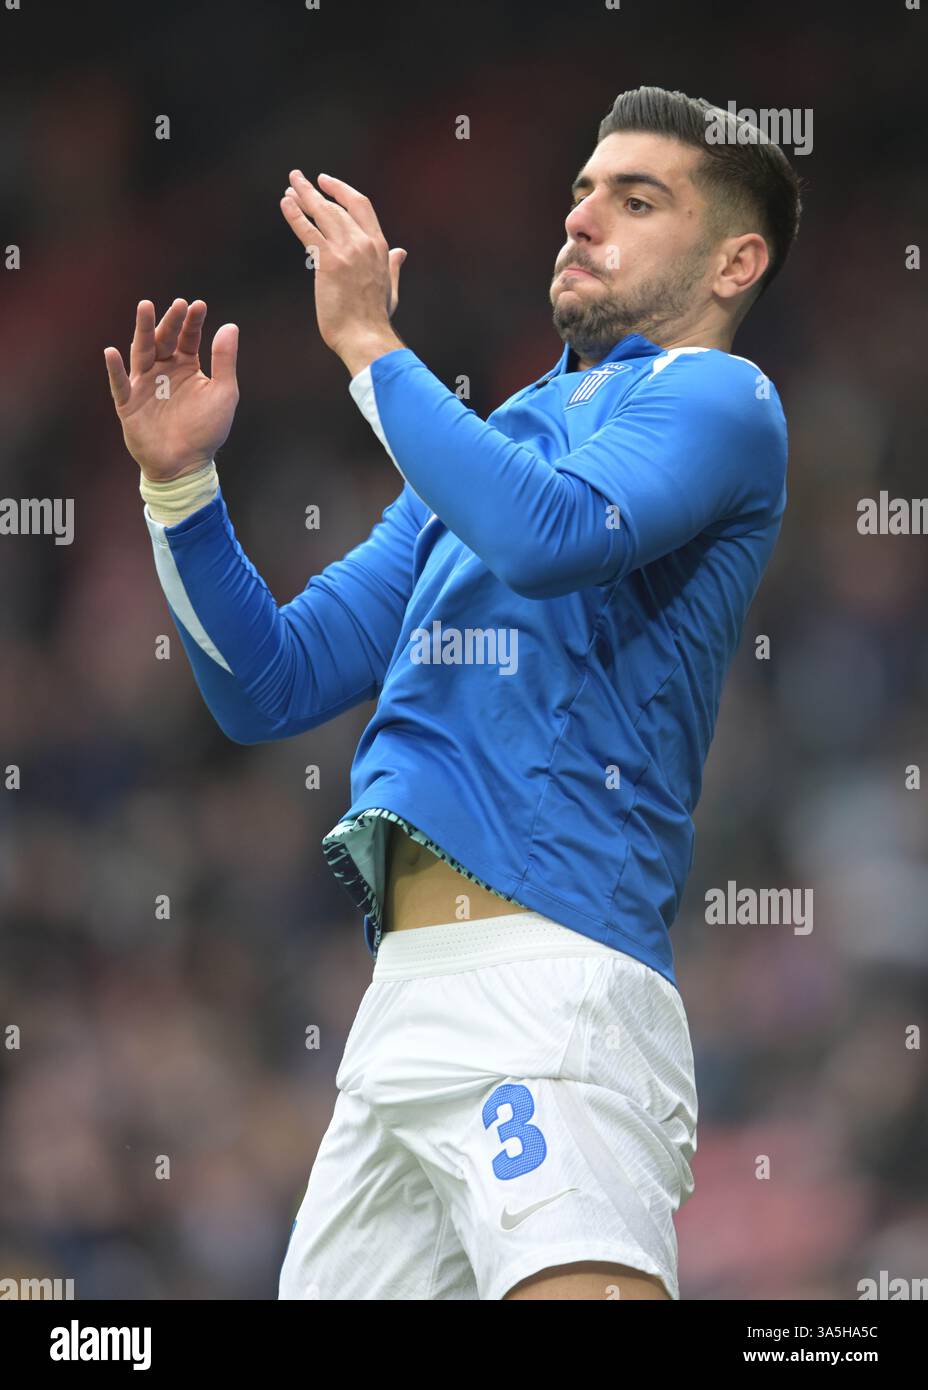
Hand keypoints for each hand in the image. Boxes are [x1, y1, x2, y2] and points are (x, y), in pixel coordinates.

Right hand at [104, 299, 239, 480]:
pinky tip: (112, 352)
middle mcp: (163, 371)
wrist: (187, 465)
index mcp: (186, 367)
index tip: (198, 305)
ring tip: (145, 307)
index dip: (192, 322)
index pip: (187, 338)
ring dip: (143, 331)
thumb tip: (231, 326)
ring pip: (142, 352)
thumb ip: (225, 361)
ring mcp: (144, 385)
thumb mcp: (223, 394)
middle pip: (164, 340)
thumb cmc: (206, 431)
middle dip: (170, 321)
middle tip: (177, 304)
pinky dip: (115, 369)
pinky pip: (119, 384)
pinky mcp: (128, 403)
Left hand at [279, 170, 405, 369]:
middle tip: (299, 179)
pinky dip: (294, 214)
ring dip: (304, 196)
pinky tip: (285, 203)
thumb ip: (392, 266)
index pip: (361, 206)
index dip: (342, 191)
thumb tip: (401, 252)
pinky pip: (308, 231)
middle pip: (337, 206)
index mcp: (380, 246)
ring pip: (322, 213)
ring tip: (290, 186)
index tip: (327, 183)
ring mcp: (347, 251)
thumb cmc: (376, 319)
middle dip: (316, 191)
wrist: (367, 337)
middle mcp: (364, 243)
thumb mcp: (390, 288)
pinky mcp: (329, 262)